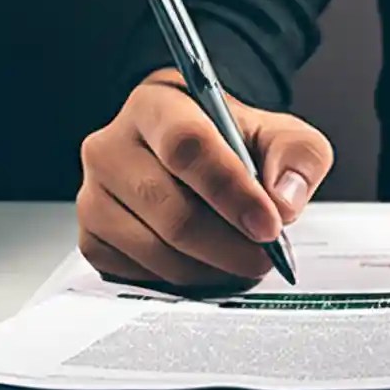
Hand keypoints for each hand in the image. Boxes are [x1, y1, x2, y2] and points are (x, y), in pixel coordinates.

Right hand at [77, 68, 333, 284]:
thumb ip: (297, 157)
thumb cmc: (233, 144)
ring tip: (242, 261)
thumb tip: (284, 201)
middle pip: (173, 212)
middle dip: (231, 246)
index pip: (186, 146)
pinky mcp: (92, 238)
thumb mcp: (280, 135)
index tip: (269, 225)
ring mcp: (94, 195)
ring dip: (213, 270)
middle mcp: (111, 147)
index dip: (231, 191)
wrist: (194, 158)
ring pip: (158, 252)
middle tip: (266, 256)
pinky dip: (185, 283)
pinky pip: (141, 276)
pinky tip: (208, 266)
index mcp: (156, 107)